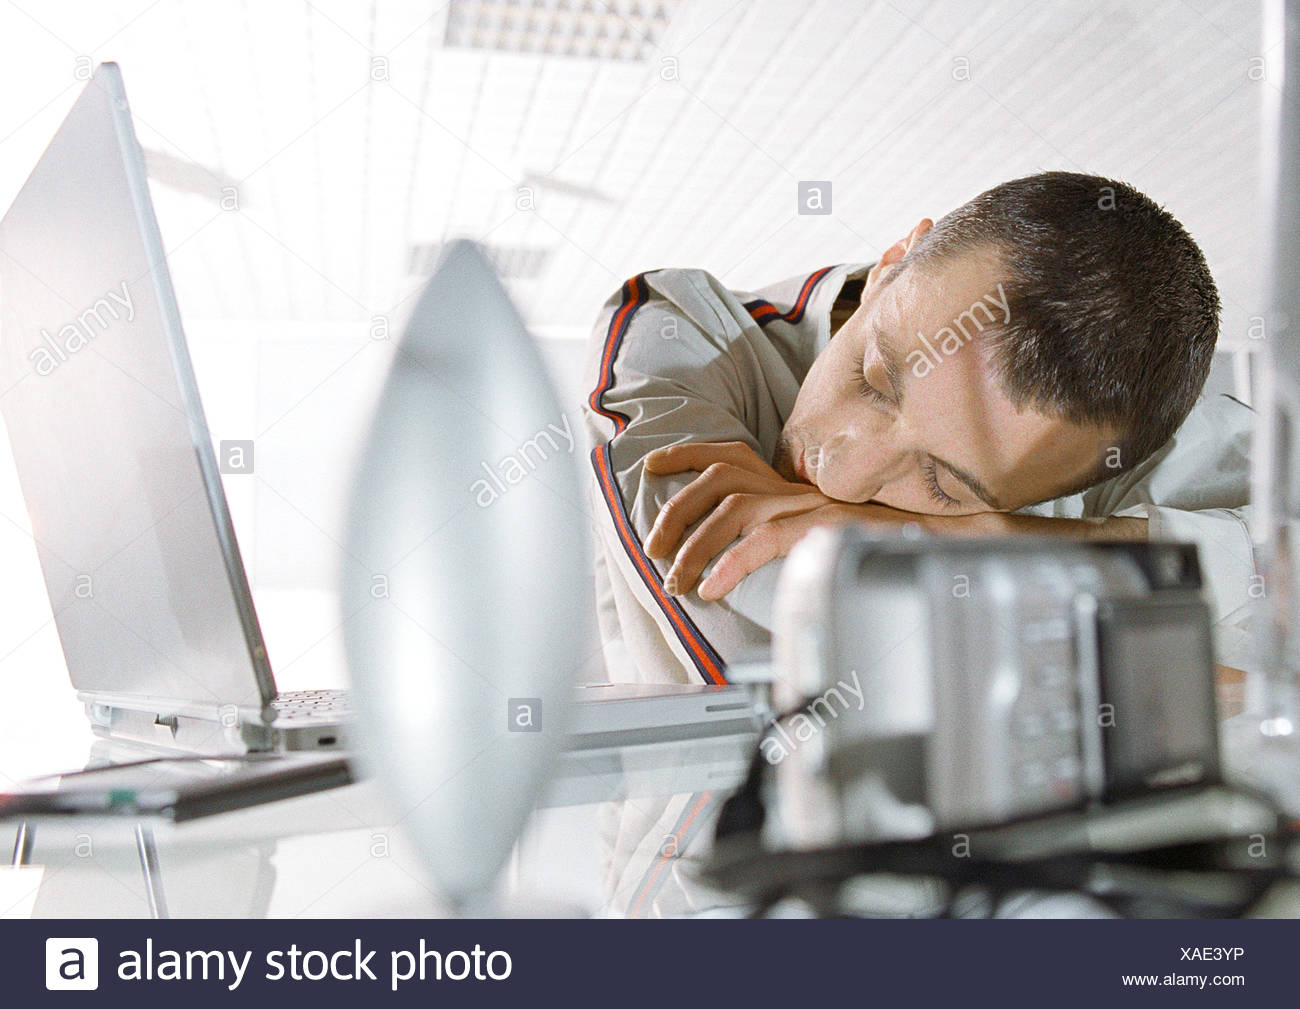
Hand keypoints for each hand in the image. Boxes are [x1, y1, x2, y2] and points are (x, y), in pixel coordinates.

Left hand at [642, 441, 895, 599]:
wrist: (929, 543)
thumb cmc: (869, 543)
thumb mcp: (811, 530)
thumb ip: (774, 532)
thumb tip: (730, 556)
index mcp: (786, 483)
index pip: (728, 453)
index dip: (686, 454)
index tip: (652, 465)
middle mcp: (793, 486)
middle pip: (719, 480)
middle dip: (675, 513)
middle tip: (653, 551)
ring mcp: (808, 504)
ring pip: (733, 510)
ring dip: (695, 548)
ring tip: (677, 582)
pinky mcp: (823, 526)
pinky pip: (766, 539)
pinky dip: (731, 564)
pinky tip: (713, 588)